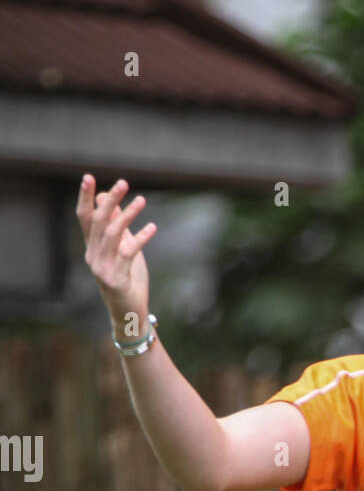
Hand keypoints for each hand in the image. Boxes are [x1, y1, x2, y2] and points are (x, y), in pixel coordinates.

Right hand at [76, 175, 155, 336]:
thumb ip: (116, 226)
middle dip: (110, 200)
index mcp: (92, 246)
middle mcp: (93, 255)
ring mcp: (102, 267)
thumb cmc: (128, 279)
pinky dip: (140, 238)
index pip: (84, 217)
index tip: (89, 177)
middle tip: (123, 183)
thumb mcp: (122, 249)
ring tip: (142, 200)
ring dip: (128, 215)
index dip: (85, 198)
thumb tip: (108, 199)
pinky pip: (127, 253)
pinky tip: (152, 228)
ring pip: (112, 234)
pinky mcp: (116, 278)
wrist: (129, 313)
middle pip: (99, 221)